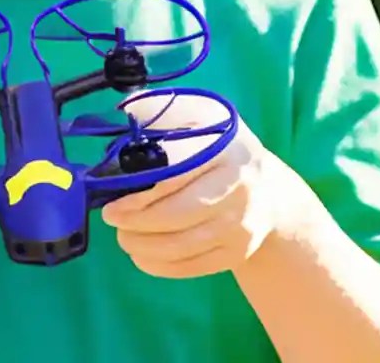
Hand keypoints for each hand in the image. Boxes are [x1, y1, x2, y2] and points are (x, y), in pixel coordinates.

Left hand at [101, 94, 303, 278]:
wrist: (268, 191)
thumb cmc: (218, 149)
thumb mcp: (198, 118)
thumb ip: (163, 112)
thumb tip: (126, 112)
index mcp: (227, 150)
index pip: (178, 176)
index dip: (141, 195)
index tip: (112, 204)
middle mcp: (241, 188)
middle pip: (181, 215)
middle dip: (138, 223)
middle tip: (113, 221)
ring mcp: (243, 225)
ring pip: (184, 246)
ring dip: (143, 246)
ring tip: (123, 238)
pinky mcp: (239, 252)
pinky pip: (193, 267)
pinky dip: (160, 265)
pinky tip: (141, 255)